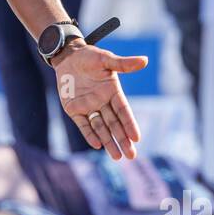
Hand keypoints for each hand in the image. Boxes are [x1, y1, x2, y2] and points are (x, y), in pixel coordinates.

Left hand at [53, 42, 148, 159]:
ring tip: (117, 157)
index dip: (129, 124)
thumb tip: (145, 60)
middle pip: (114, 124)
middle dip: (122, 140)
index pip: (123, 111)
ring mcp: (89, 107)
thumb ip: (123, 64)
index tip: (136, 138)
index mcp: (113, 92)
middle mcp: (103, 102)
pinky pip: (83, 125)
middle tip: (131, 156)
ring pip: (101, 128)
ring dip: (108, 142)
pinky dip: (90, 135)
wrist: (68, 57)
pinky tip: (97, 145)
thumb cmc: (89, 57)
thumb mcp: (106, 59)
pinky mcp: (74, 110)